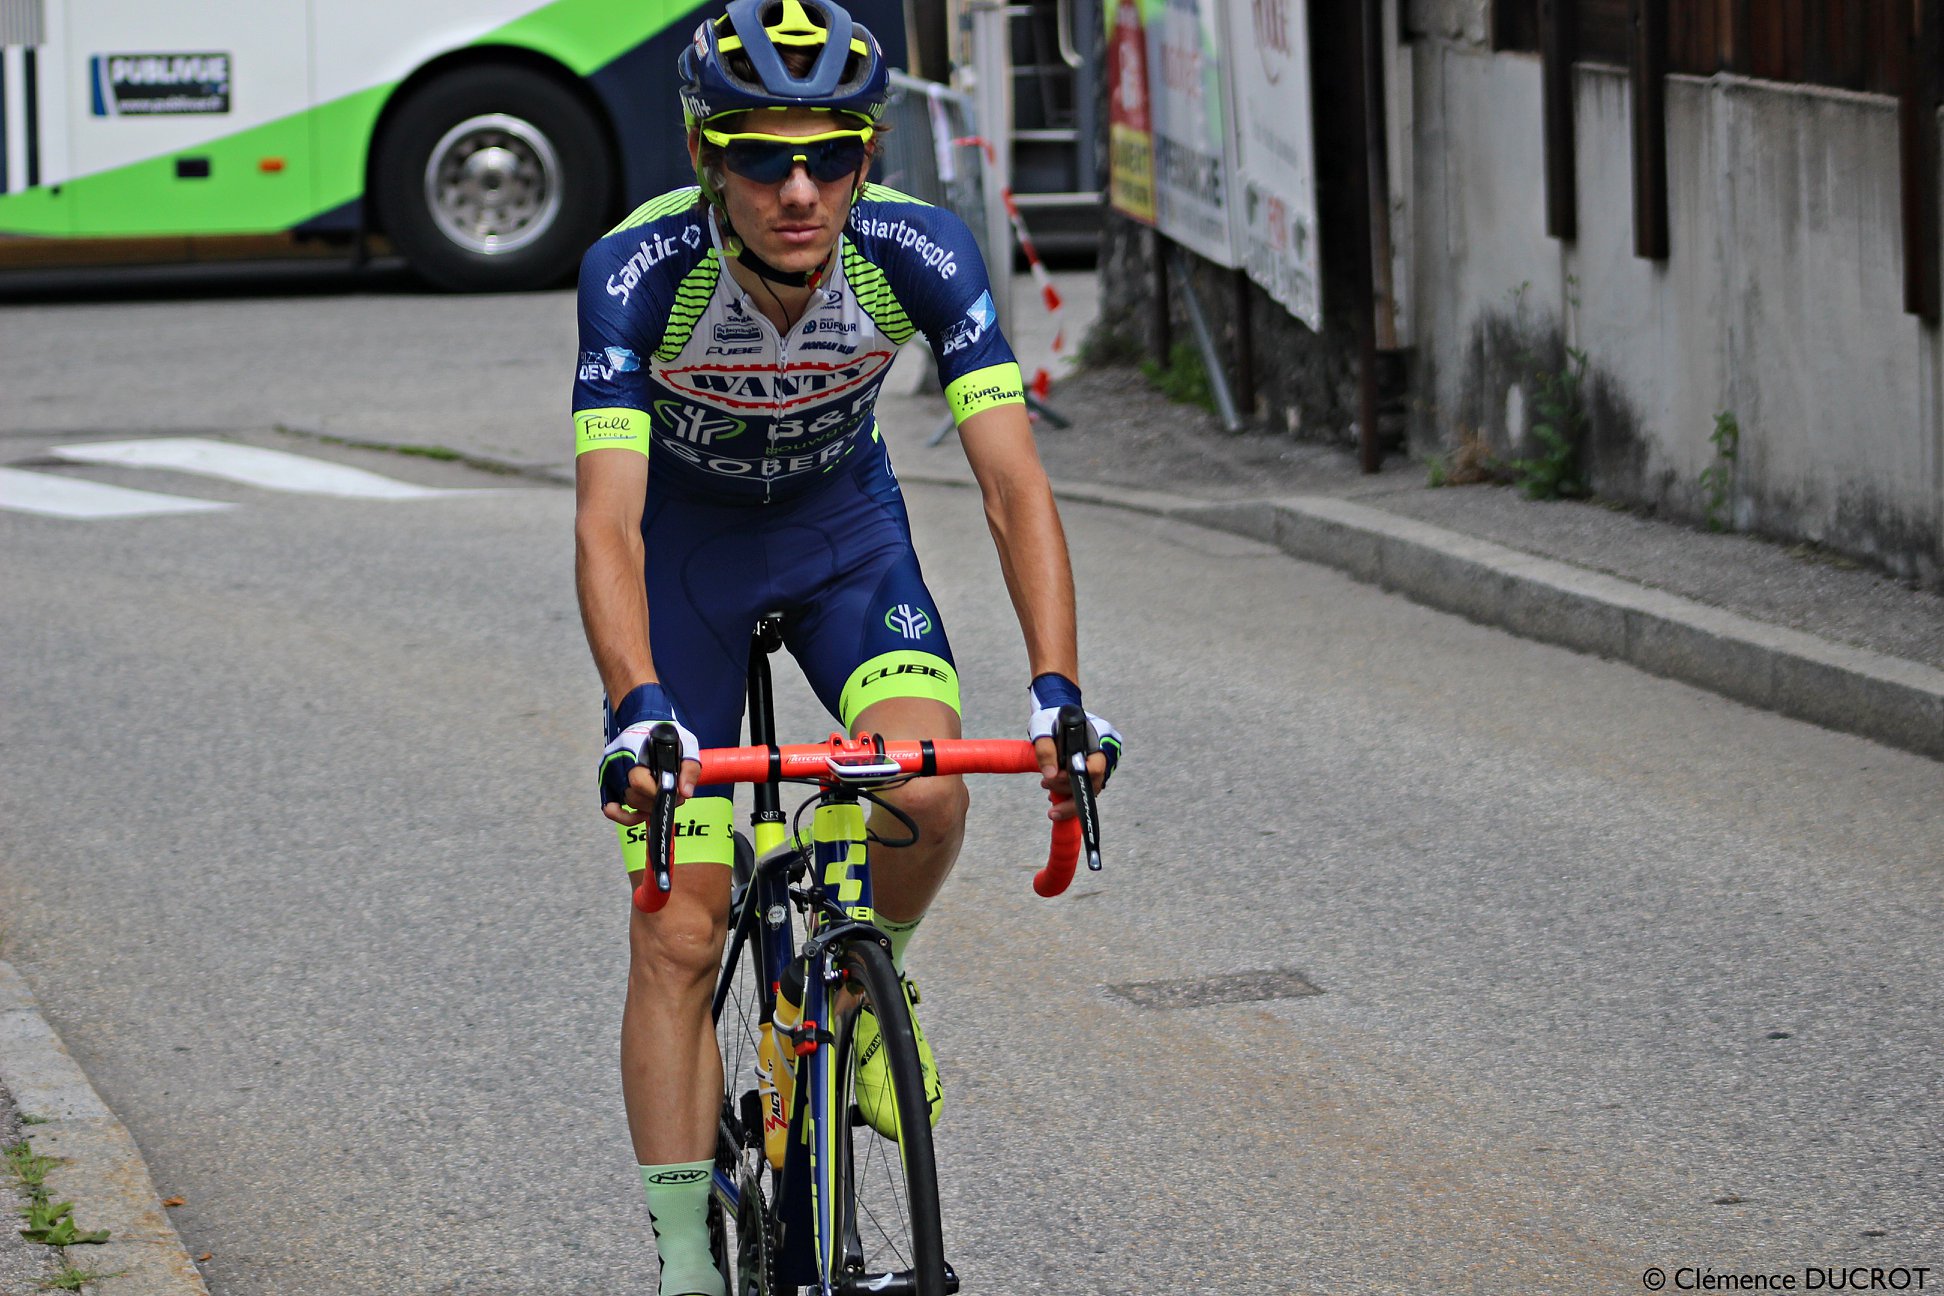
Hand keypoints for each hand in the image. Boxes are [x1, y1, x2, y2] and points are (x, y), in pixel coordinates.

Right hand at [600, 683, 700, 825]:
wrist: (645, 721)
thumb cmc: (665, 733)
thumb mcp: (686, 744)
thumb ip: (689, 768)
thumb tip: (685, 792)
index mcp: (631, 750)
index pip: (639, 782)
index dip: (659, 794)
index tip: (677, 794)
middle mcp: (615, 762)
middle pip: (633, 796)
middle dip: (656, 801)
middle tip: (675, 797)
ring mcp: (608, 773)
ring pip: (626, 802)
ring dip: (646, 807)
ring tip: (662, 799)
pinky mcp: (608, 782)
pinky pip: (609, 807)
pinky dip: (623, 816)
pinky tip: (640, 815)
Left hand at [1025, 674, 1121, 821]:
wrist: (1055, 712)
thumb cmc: (1050, 716)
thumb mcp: (1042, 728)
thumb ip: (1045, 749)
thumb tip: (1050, 775)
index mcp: (1100, 736)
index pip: (1095, 768)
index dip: (1074, 780)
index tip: (1051, 782)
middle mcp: (1106, 751)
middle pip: (1094, 784)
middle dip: (1071, 797)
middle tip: (1047, 796)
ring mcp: (1102, 761)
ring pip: (1091, 789)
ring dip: (1069, 797)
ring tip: (1047, 792)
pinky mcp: (1094, 768)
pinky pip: (1086, 786)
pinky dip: (1070, 793)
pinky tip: (1054, 793)